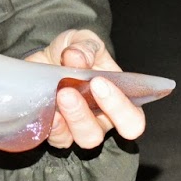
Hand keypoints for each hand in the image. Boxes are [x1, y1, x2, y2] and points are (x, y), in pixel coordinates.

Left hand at [25, 29, 146, 149]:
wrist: (47, 59)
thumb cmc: (75, 53)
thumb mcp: (83, 40)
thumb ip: (85, 46)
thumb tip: (77, 57)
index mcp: (118, 100)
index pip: (132, 120)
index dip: (121, 108)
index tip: (99, 82)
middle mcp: (101, 120)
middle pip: (101, 134)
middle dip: (86, 114)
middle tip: (70, 91)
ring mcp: (77, 129)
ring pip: (82, 139)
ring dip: (71, 118)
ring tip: (60, 95)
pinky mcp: (56, 131)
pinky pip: (59, 139)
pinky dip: (54, 127)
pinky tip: (50, 111)